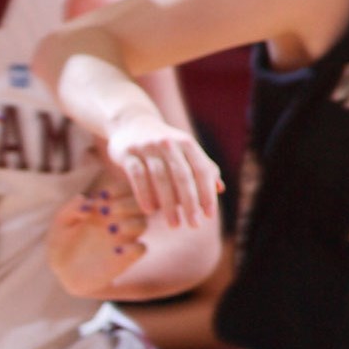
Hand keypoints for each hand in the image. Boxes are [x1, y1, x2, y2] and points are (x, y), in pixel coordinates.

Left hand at [48, 186, 148, 296]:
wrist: (63, 274)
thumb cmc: (61, 244)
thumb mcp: (59, 225)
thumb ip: (70, 209)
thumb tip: (86, 201)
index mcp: (103, 207)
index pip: (121, 190)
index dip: (117, 189)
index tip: (102, 196)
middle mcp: (118, 220)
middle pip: (136, 204)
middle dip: (125, 203)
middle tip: (106, 210)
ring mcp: (123, 239)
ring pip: (142, 224)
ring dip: (131, 223)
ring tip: (111, 229)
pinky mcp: (126, 258)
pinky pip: (140, 248)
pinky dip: (133, 247)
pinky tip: (116, 251)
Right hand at [105, 113, 220, 229]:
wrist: (131, 123)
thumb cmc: (164, 144)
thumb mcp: (185, 151)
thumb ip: (203, 167)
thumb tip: (220, 189)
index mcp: (187, 143)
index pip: (201, 170)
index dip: (207, 193)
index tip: (209, 216)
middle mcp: (169, 143)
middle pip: (182, 176)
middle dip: (190, 203)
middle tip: (194, 225)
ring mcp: (147, 147)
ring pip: (160, 178)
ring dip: (168, 204)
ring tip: (174, 224)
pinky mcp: (128, 153)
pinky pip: (138, 176)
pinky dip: (144, 194)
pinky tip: (150, 210)